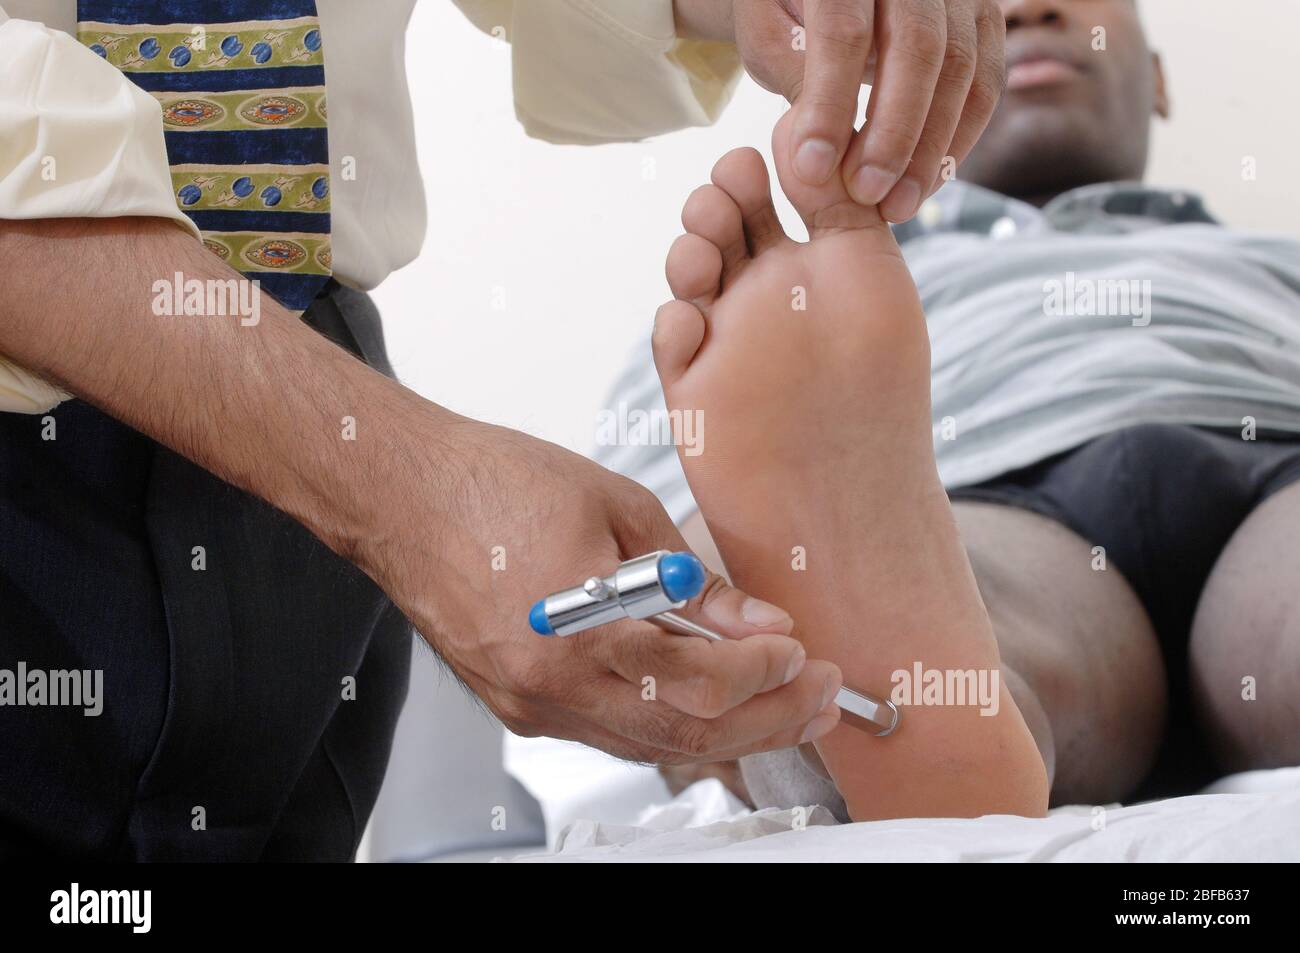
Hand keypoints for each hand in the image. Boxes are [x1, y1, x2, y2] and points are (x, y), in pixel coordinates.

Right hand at [366, 417, 843, 763]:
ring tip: (784, 704)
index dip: (764, 675)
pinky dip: (671, 723)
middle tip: (820, 698)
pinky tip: (710, 702)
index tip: (799, 650)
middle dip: (768, 721)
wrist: (403, 497)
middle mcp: (553, 685)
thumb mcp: (618, 507)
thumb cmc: (495, 485)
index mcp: (580, 628)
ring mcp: (532, 705)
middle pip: (685, 734)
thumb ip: (692, 577)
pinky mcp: (520, 706)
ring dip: (727, 731)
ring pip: (651, 745)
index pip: (700, 682)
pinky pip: (612, 732)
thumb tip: (756, 623)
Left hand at [729, 0, 1005, 221]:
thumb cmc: (788, 11)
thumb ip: (789, 71)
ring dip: (931, 148)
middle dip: (893, 133)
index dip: (830, 106)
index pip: (844, 33)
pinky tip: (924, 183)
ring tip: (895, 205)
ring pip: (961, 68)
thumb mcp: (767, 32)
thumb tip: (819, 138)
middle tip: (865, 195)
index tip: (812, 170)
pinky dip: (958, 140)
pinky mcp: (984, 19)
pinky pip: (985, 84)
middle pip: (918, 48)